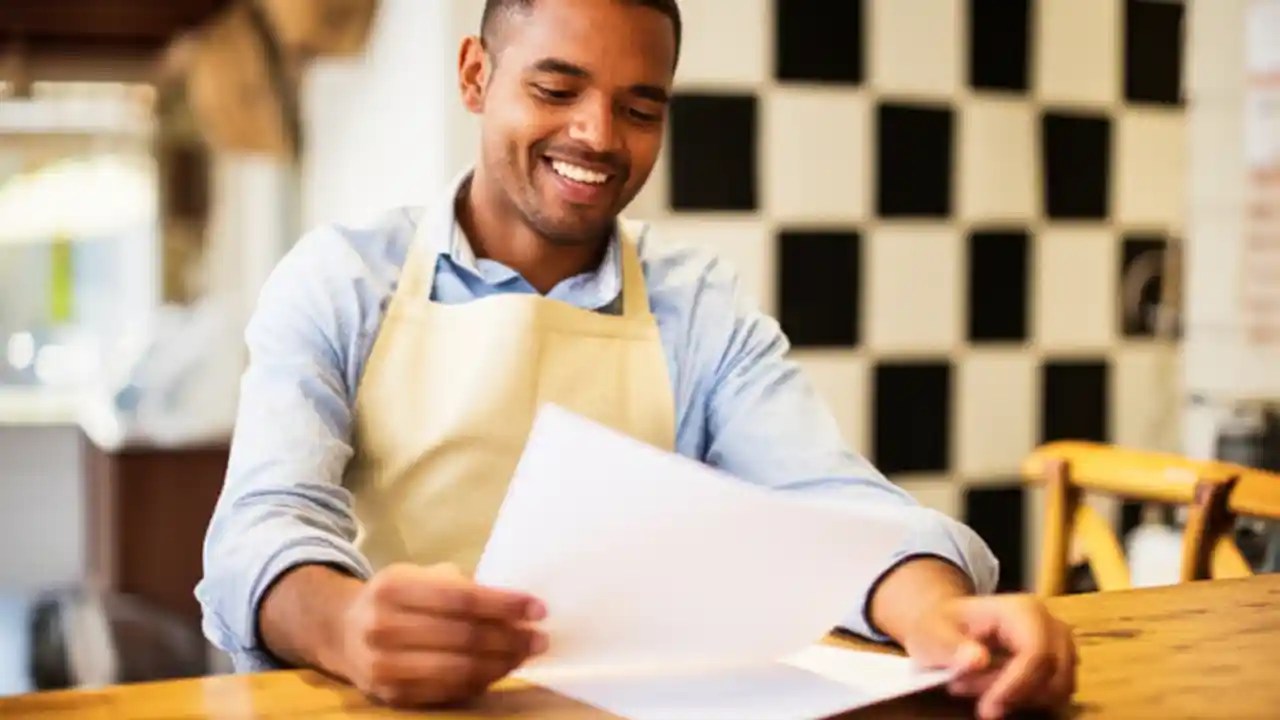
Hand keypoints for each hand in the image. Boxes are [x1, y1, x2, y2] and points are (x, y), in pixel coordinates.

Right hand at [338, 562, 547, 706]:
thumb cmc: (396, 598)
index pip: (461, 599)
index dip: (504, 606)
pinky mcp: (391, 695)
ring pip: (459, 669)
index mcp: (394, 588)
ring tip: (526, 653)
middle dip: (510, 638)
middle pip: (463, 637)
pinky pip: (448, 691)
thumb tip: (516, 608)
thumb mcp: (420, 577)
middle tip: (540, 637)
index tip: (538, 608)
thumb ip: (461, 588)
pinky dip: (481, 680)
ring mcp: (384, 666)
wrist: (342, 630)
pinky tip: (500, 669)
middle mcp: (383, 627)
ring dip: (502, 663)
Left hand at [902, 594, 1075, 718]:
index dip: (1016, 686)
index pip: (1036, 653)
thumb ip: (950, 646)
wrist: (949, 623)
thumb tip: (978, 660)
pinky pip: (1056, 694)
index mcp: (1023, 610)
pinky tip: (995, 690)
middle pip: (1051, 673)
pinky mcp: (1062, 664)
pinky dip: (1027, 699)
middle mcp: (1051, 624)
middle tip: (963, 688)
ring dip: (1018, 698)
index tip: (986, 709)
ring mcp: (1061, 644)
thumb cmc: (940, 625)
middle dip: (1010, 692)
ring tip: (974, 686)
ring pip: (1056, 688)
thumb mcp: (931, 632)